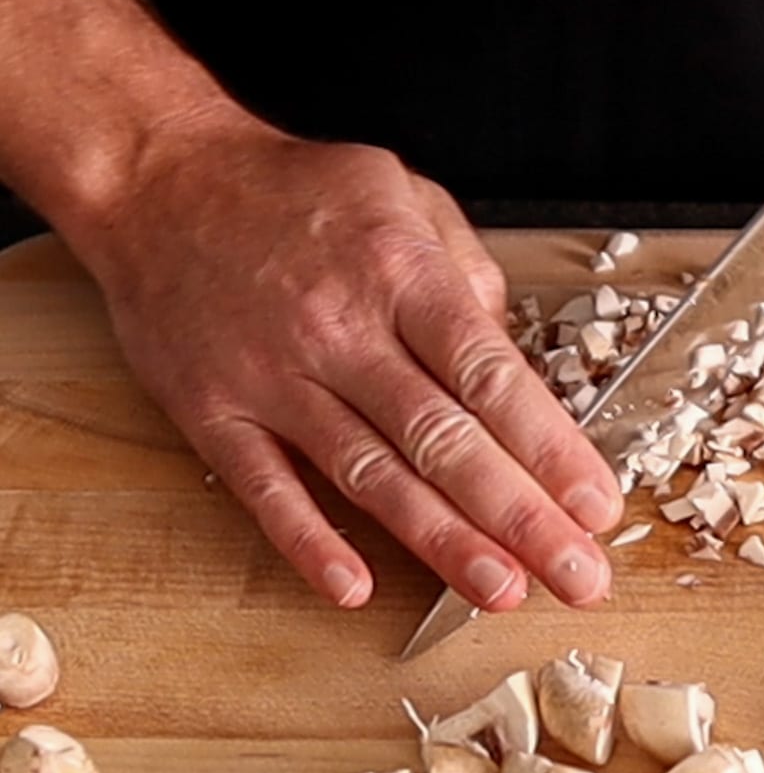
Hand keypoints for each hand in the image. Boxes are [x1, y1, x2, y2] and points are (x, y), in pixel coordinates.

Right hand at [88, 122, 623, 610]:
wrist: (158, 178)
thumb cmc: (294, 194)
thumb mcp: (405, 195)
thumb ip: (467, 276)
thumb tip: (513, 363)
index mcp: (401, 277)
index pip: (492, 378)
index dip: (551, 450)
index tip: (597, 506)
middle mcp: (341, 332)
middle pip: (445, 442)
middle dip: (521, 518)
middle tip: (577, 579)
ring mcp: (274, 378)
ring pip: (370, 476)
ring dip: (442, 542)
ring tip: (503, 593)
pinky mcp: (215, 414)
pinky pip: (264, 489)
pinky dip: (308, 542)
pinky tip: (354, 588)